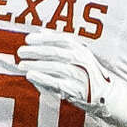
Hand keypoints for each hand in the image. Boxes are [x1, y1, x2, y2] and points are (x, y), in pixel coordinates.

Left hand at [10, 30, 126, 126]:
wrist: (105, 95)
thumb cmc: (86, 73)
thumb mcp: (78, 55)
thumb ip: (60, 44)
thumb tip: (41, 31)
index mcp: (81, 50)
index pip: (62, 40)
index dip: (44, 38)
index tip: (28, 39)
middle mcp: (81, 61)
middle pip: (56, 53)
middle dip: (36, 51)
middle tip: (21, 52)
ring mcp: (79, 75)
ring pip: (55, 67)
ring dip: (37, 65)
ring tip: (22, 65)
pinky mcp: (75, 90)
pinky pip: (56, 83)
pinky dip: (42, 79)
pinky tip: (30, 76)